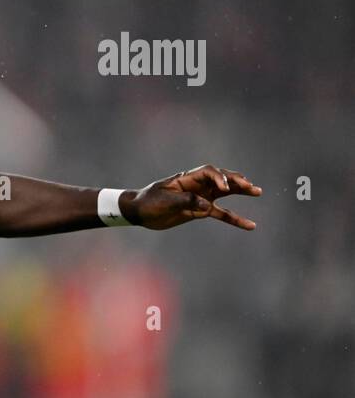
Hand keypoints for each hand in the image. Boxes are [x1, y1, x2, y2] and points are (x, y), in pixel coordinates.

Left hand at [124, 165, 261, 230]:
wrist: (140, 212)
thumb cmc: (149, 202)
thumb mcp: (165, 200)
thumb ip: (186, 201)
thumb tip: (206, 205)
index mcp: (187, 179)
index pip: (208, 172)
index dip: (219, 177)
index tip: (225, 187)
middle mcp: (197, 186)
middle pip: (221, 179)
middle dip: (236, 181)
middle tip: (251, 186)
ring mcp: (201, 197)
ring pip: (225, 193)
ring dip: (240, 192)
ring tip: (257, 192)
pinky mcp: (201, 210)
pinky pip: (222, 214)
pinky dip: (235, 219)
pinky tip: (249, 225)